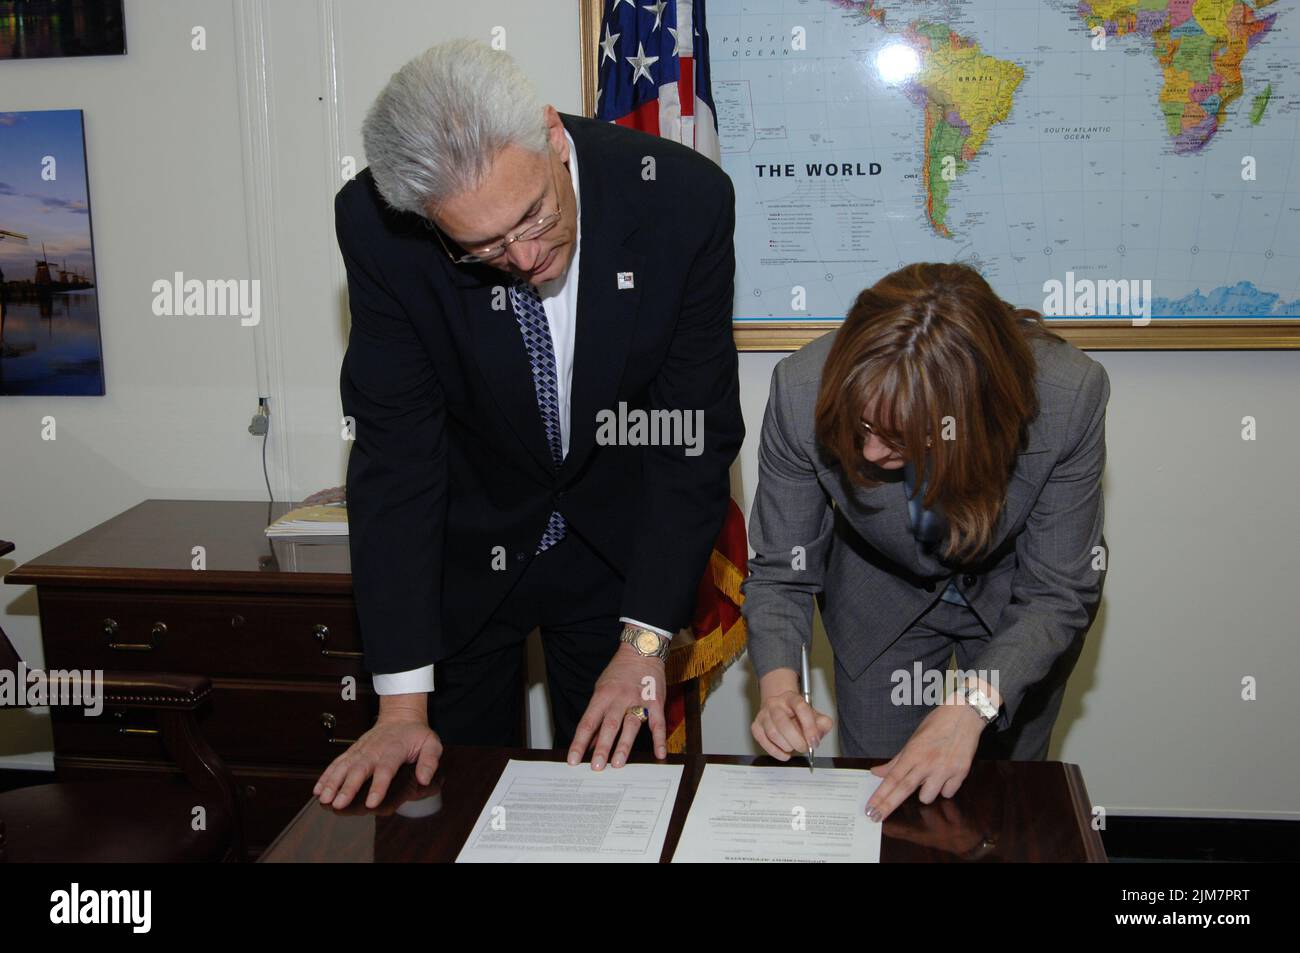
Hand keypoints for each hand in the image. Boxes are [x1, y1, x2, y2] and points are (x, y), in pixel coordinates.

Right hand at [313, 699, 442, 809]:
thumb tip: (424, 779)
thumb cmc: (416, 734)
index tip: (371, 803)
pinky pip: (337, 763)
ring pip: (344, 766)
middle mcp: (374, 750)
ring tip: (324, 799)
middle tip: (339, 804)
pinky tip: (318, 789)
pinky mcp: (353, 751)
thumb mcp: (431, 743)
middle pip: (359, 769)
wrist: (400, 716)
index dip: (378, 786)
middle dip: (348, 787)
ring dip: (333, 782)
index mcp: (394, 750)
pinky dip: (326, 775)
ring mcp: (361, 750)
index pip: (386, 769)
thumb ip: (429, 761)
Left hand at [568, 643, 666, 768]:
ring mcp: (638, 701)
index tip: (572, 760)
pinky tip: (659, 754)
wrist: (641, 651)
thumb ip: (596, 716)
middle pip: (608, 726)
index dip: (579, 742)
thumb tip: (588, 742)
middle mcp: (619, 699)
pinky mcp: (655, 702)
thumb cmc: (618, 673)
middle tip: (596, 767)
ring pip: (630, 726)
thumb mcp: (601, 690)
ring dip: (624, 746)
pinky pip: (658, 723)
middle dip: (601, 748)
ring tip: (618, 764)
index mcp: (602, 696)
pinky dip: (660, 739)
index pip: (587, 723)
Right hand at [752, 667, 832, 760]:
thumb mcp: (815, 715)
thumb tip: (817, 735)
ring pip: (773, 734)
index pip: (800, 708)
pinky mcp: (756, 726)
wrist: (781, 709)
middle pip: (783, 723)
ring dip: (787, 746)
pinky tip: (785, 753)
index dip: (809, 726)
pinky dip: (776, 752)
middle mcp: (775, 704)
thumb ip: (823, 724)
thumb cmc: (798, 714)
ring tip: (794, 747)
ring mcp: (763, 715)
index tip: (814, 741)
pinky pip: (763, 742)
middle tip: (804, 747)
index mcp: (791, 698)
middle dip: (797, 741)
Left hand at [865, 702, 984, 822]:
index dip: (880, 796)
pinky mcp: (960, 773)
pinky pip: (948, 793)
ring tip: (930, 778)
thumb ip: (896, 761)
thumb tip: (876, 772)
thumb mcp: (913, 740)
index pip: (892, 779)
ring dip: (925, 792)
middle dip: (887, 806)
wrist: (964, 715)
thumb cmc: (937, 724)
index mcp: (913, 753)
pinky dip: (944, 788)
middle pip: (903, 790)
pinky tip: (945, 775)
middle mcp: (927, 763)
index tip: (870, 808)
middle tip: (874, 817)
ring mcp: (944, 770)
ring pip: (927, 797)